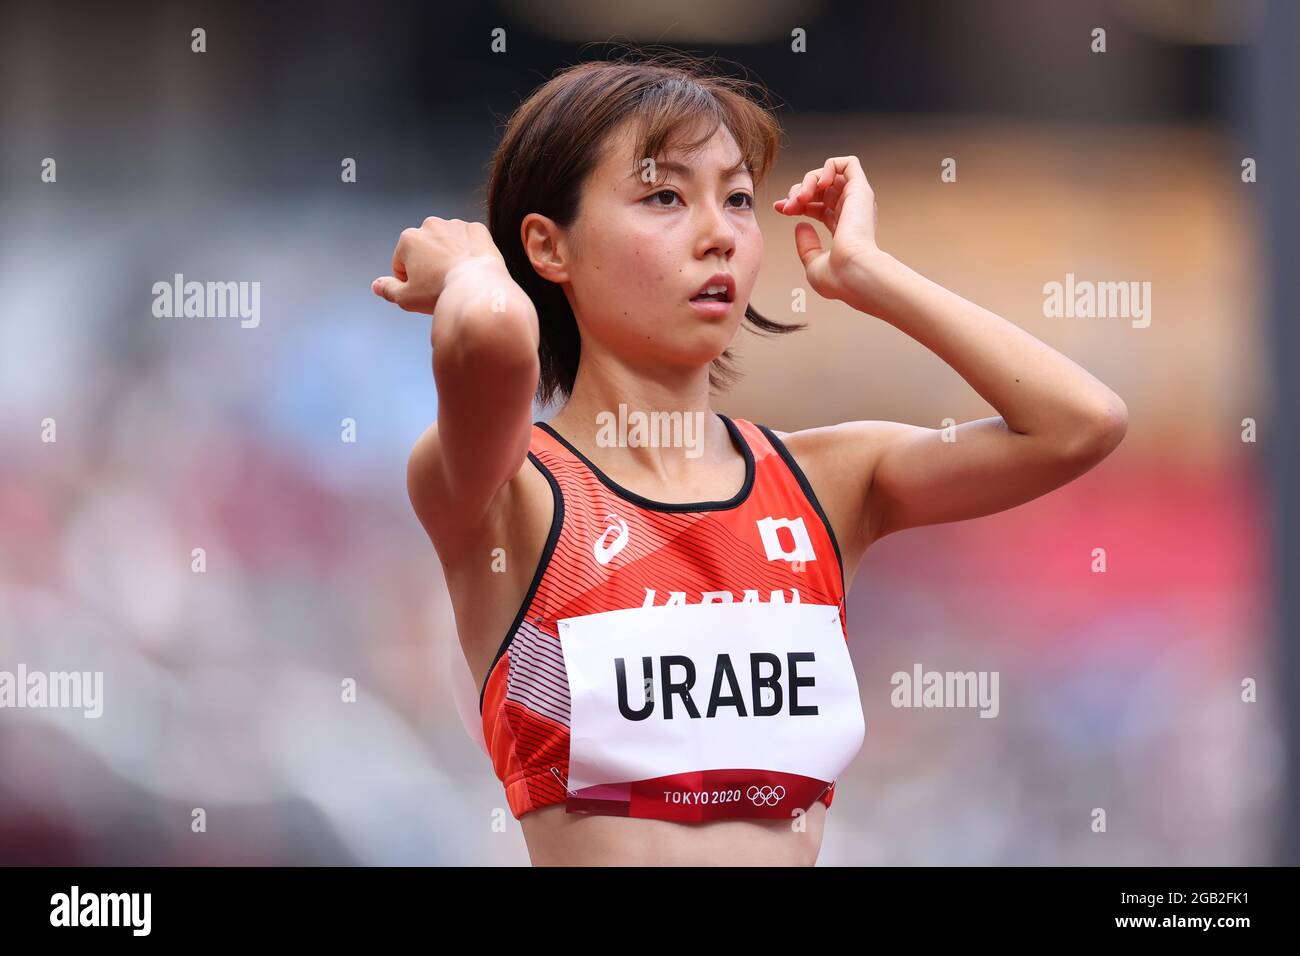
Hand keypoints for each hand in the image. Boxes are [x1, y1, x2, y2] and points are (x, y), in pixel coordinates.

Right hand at [372, 217, 506, 314]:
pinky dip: (470, 252)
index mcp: (409, 239)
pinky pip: (470, 241)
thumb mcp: (407, 298)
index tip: (424, 291)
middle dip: (429, 264)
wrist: (478, 290)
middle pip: (425, 250)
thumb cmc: (440, 294)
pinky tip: (472, 268)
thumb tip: (376, 285)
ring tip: (459, 277)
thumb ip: (388, 289)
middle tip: (442, 284)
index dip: (410, 280)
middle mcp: (430, 225)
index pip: (402, 262)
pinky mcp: (477, 229)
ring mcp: (455, 225)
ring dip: (449, 256)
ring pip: (448, 243)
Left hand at [773, 155, 880, 303]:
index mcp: (843, 229)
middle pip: (820, 189)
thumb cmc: (839, 278)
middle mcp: (852, 213)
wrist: (854, 274)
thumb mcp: (813, 264)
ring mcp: (857, 201)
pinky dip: (829, 166)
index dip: (795, 202)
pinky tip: (819, 184)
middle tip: (788, 207)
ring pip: (830, 174)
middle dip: (797, 192)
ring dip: (809, 180)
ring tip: (801, 198)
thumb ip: (806, 246)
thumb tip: (800, 224)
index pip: (817, 206)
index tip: (779, 208)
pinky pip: (848, 163)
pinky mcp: (861, 190)